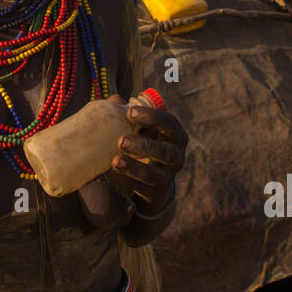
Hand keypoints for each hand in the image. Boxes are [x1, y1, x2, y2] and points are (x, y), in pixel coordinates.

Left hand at [107, 94, 187, 214]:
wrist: (152, 179)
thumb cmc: (146, 142)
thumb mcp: (142, 129)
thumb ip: (131, 115)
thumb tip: (114, 99)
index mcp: (175, 135)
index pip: (169, 122)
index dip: (152, 116)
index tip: (130, 112)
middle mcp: (177, 155)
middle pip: (165, 151)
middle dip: (143, 145)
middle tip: (121, 140)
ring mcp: (168, 176)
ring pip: (154, 174)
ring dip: (134, 167)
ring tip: (115, 161)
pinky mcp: (156, 192)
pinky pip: (143, 188)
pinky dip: (128, 181)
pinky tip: (114, 174)